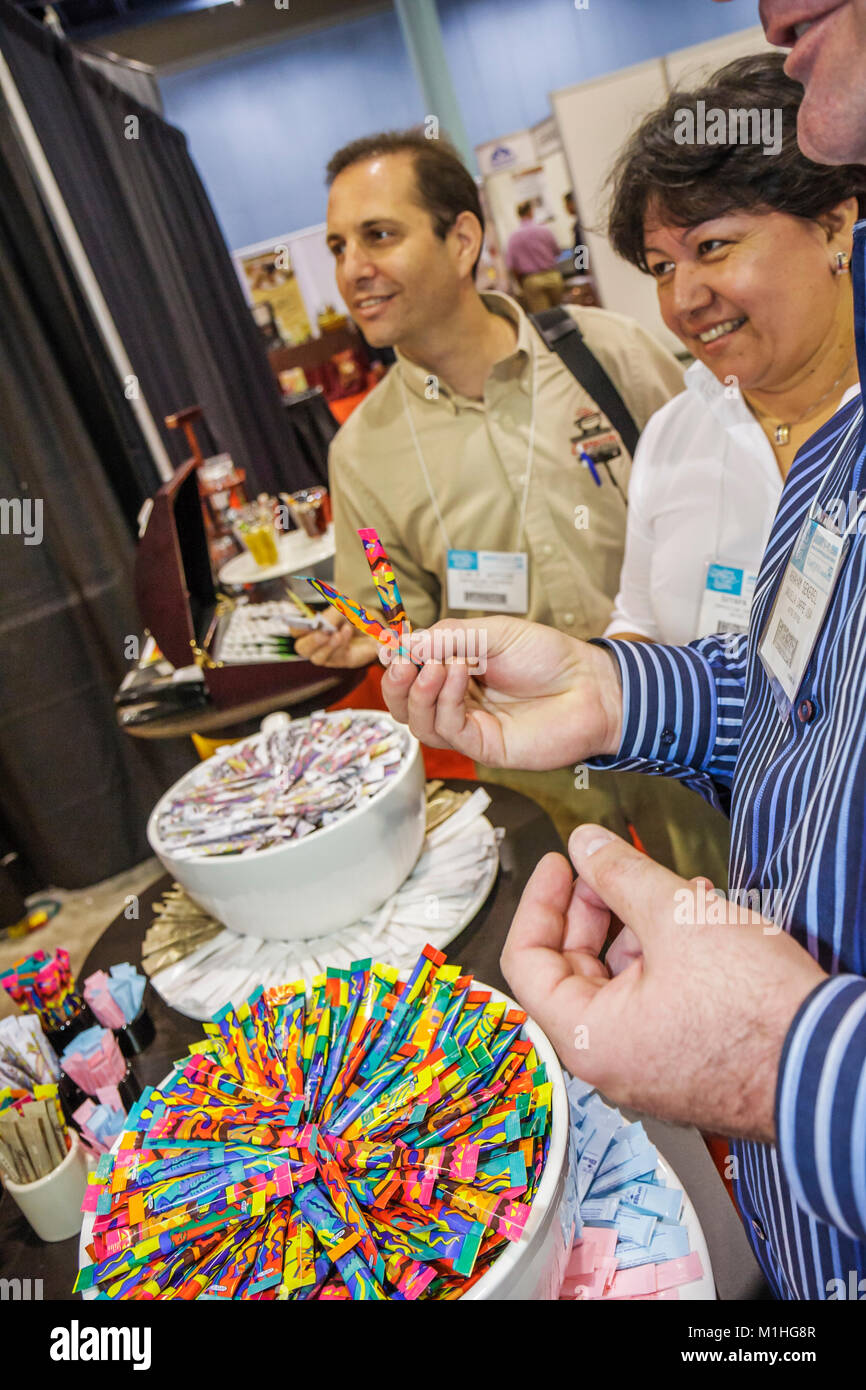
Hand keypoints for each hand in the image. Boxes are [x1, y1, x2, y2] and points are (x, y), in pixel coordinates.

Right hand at [292, 614, 377, 668]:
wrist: (376, 626)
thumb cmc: (355, 615)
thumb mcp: (344, 608)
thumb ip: (331, 614)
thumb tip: (323, 623)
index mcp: (312, 627)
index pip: (295, 630)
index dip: (298, 627)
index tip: (311, 622)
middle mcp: (316, 642)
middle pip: (301, 648)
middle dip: (311, 641)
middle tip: (324, 633)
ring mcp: (328, 653)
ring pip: (317, 658)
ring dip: (328, 645)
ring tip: (338, 634)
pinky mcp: (341, 660)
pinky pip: (335, 657)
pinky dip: (341, 644)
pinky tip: (346, 633)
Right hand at [380, 616, 622, 767]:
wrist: (590, 684)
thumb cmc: (548, 657)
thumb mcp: (494, 632)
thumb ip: (450, 637)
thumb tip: (405, 644)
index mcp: (455, 674)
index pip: (409, 674)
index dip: (395, 661)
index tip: (391, 644)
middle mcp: (456, 703)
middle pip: (404, 705)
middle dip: (395, 683)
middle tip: (400, 662)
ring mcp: (469, 728)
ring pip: (420, 722)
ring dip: (420, 690)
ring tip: (439, 664)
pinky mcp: (484, 747)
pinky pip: (449, 730)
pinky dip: (445, 700)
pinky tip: (457, 674)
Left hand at [500, 825, 826, 1141]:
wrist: (830, 1067)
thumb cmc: (757, 1011)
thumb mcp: (677, 916)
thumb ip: (620, 874)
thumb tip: (586, 845)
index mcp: (589, 1038)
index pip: (526, 961)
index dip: (539, 901)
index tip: (559, 865)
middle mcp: (611, 1062)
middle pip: (573, 969)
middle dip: (595, 909)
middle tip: (612, 868)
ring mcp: (649, 1067)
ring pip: (620, 982)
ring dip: (638, 927)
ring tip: (674, 889)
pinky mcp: (686, 1063)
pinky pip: (655, 1002)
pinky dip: (666, 958)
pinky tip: (699, 921)